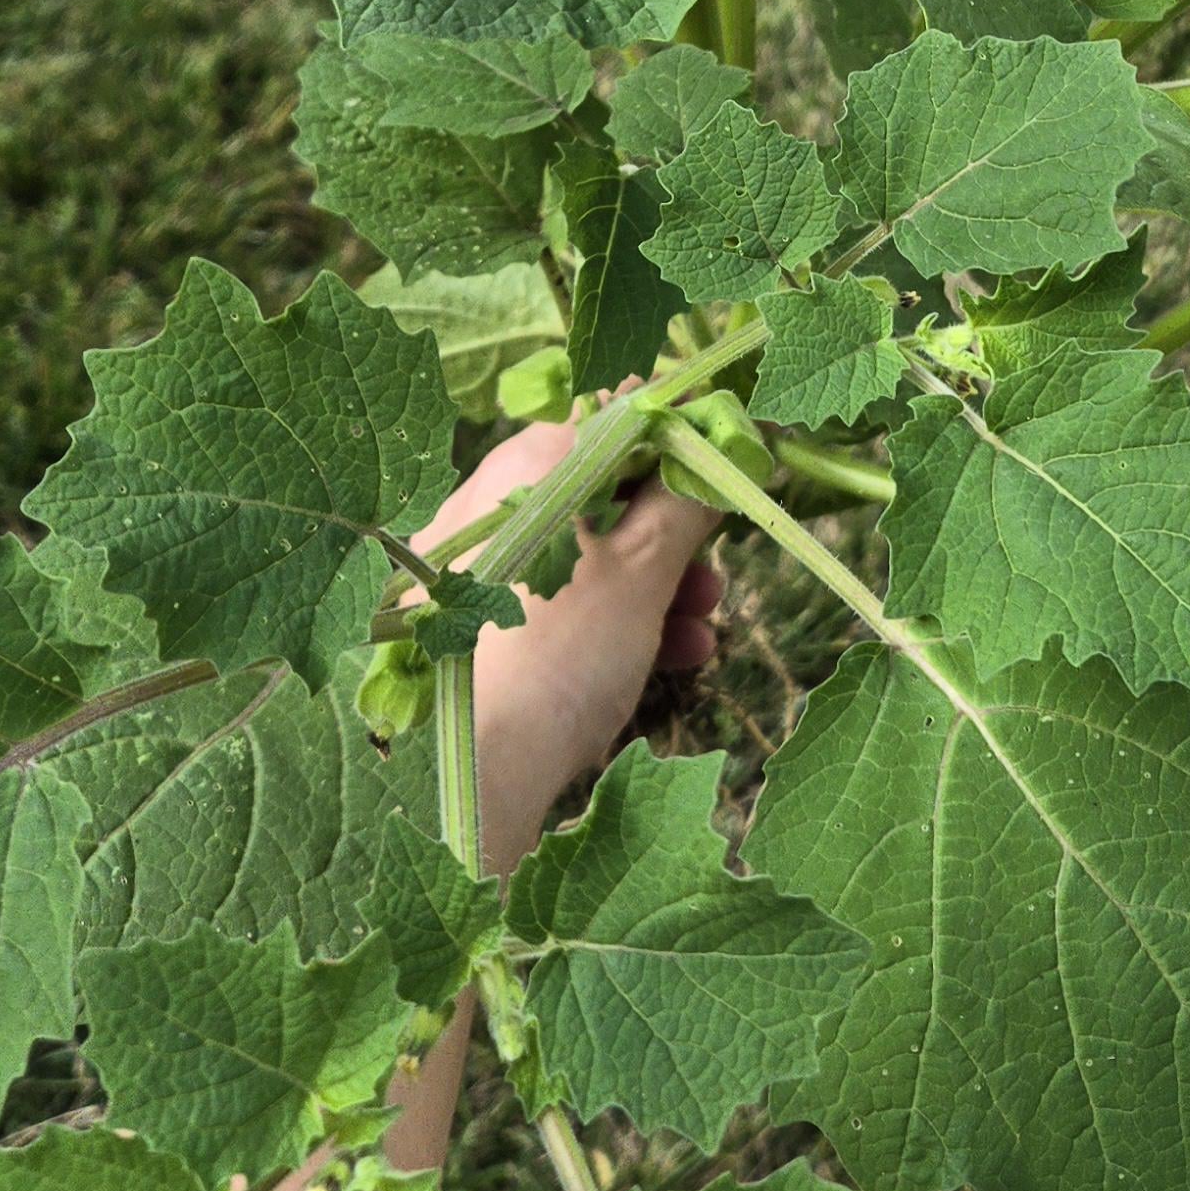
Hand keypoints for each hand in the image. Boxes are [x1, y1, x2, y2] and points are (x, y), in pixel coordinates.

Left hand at [411, 423, 723, 871]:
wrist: (460, 772)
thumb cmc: (557, 655)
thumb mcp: (645, 571)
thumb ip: (689, 500)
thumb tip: (729, 449)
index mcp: (526, 464)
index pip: (618, 419)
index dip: (683, 447)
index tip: (728, 483)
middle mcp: (489, 500)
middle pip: (604, 493)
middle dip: (673, 534)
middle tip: (716, 575)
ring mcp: (472, 565)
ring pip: (586, 554)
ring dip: (654, 586)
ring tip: (700, 631)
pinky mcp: (470, 624)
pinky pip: (554, 601)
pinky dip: (609, 619)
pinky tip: (661, 659)